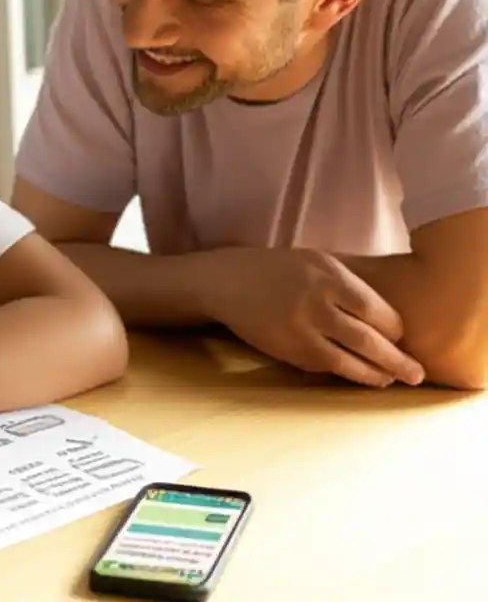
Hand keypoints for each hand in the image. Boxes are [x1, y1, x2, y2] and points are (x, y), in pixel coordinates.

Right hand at [198, 248, 424, 387]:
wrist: (227, 281)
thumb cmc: (279, 269)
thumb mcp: (318, 262)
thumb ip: (351, 283)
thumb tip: (392, 312)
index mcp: (330, 278)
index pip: (378, 311)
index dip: (394, 329)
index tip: (400, 336)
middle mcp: (315, 304)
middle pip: (368, 341)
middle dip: (397, 361)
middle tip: (416, 375)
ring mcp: (298, 330)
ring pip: (346, 362)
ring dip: (372, 375)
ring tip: (387, 381)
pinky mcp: (285, 350)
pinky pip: (321, 366)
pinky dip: (340, 370)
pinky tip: (352, 372)